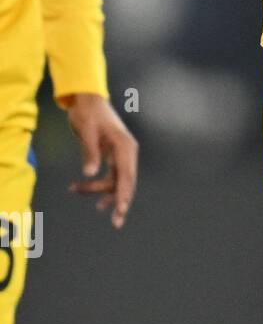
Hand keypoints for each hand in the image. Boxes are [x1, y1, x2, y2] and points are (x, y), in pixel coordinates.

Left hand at [65, 94, 138, 228]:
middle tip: (116, 224)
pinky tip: (83, 191)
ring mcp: (121, 157)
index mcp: (124, 147)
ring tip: (75, 190)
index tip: (121, 210)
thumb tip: (89, 173)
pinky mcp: (113, 158)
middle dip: (119, 203)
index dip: (124, 195)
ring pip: (115, 182)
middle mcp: (127, 153)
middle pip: (126, 184)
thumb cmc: (87, 111)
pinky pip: (109, 177)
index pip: (127, 176)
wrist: (86, 99)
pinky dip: (97, 185)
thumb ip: (89, 152)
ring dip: (98, 191)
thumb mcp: (86, 130)